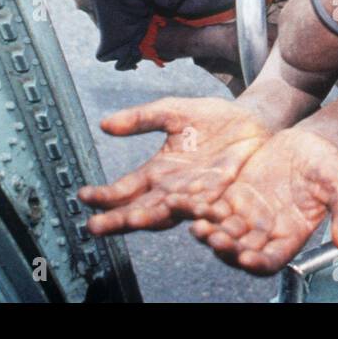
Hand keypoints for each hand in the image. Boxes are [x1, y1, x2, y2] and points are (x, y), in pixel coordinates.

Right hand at [78, 97, 271, 234]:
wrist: (254, 121)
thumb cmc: (213, 119)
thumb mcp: (173, 111)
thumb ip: (143, 118)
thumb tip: (104, 124)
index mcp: (158, 172)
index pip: (125, 189)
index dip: (104, 195)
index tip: (83, 196)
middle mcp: (173, 189)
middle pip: (141, 209)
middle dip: (118, 218)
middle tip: (94, 227)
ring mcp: (197, 195)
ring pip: (169, 214)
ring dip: (151, 219)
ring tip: (132, 222)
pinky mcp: (222, 195)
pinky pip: (206, 208)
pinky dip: (196, 213)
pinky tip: (186, 215)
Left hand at [175, 128, 337, 275]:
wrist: (311, 140)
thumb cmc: (330, 164)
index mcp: (292, 236)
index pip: (271, 261)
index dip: (257, 263)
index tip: (245, 257)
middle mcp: (266, 231)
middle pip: (240, 251)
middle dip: (225, 249)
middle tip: (213, 238)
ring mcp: (247, 215)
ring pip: (221, 233)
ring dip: (207, 233)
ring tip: (196, 223)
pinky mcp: (233, 196)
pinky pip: (211, 209)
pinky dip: (198, 210)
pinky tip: (187, 203)